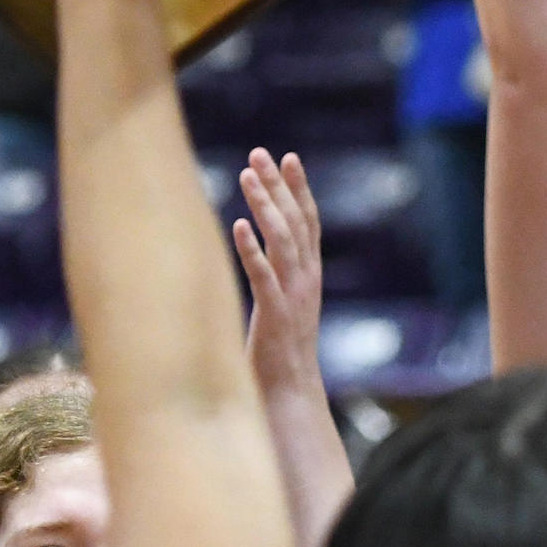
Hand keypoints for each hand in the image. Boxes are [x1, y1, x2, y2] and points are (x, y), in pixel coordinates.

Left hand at [231, 148, 326, 402]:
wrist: (290, 394)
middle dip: (280, 184)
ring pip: (282, 240)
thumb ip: (276, 277)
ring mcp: (293, 296)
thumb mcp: (282, 305)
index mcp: (309, 275)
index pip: (308, 222)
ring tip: (248, 176)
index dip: (299, 188)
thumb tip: (260, 249)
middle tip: (261, 153)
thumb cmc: (279, 353)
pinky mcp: (275, 315)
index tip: (288, 157)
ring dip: (265, 205)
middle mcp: (306, 279)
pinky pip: (263, 276)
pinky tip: (237, 225)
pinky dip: (251, 249)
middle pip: (297, 221)